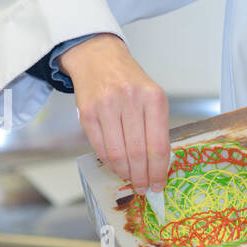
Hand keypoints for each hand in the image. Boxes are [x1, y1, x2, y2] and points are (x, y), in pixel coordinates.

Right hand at [60, 34, 169, 196]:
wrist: (99, 58)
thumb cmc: (130, 80)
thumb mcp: (152, 97)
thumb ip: (156, 127)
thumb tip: (158, 164)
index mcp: (154, 98)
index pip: (158, 144)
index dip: (159, 170)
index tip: (160, 184)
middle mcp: (130, 101)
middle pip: (137, 153)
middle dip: (143, 176)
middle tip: (146, 188)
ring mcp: (107, 107)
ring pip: (117, 154)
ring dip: (126, 173)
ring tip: (132, 180)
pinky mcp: (87, 114)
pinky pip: (100, 148)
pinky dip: (110, 163)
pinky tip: (117, 168)